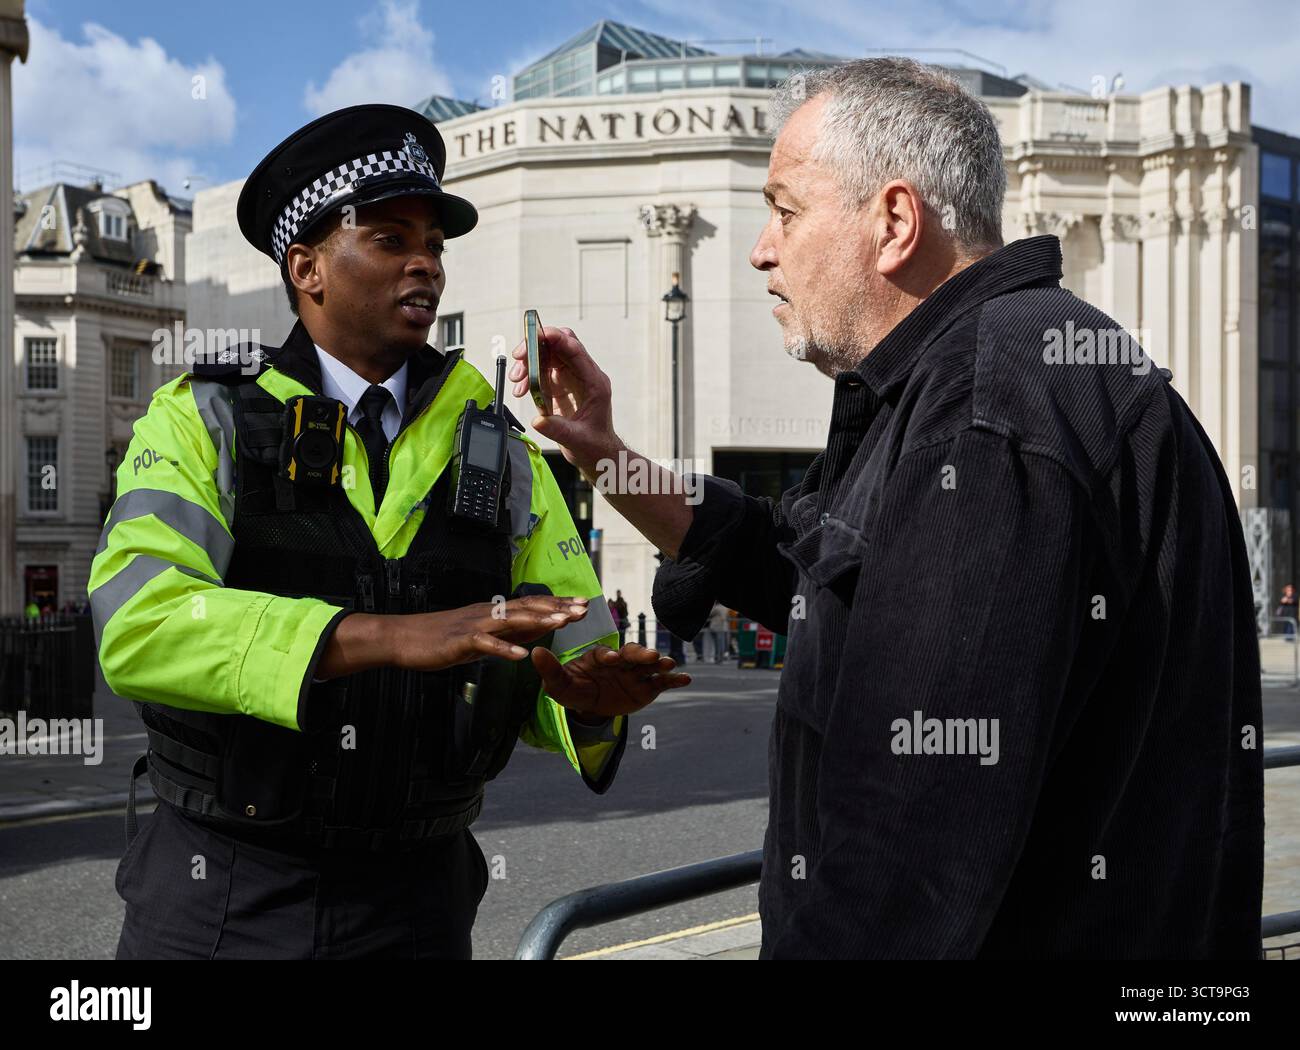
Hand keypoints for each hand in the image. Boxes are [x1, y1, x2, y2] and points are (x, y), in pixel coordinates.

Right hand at [388, 595, 591, 672]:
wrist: (403, 637)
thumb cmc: (441, 638)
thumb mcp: (481, 635)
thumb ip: (507, 632)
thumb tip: (535, 631)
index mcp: (493, 613)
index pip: (531, 605)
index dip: (558, 604)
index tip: (582, 604)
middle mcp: (487, 613)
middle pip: (527, 607)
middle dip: (556, 608)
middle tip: (583, 608)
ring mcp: (474, 625)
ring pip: (510, 621)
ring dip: (537, 621)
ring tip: (561, 623)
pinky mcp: (460, 641)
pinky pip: (485, 645)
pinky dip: (503, 649)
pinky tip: (520, 656)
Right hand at [507, 326, 621, 478]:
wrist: (597, 454)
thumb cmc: (594, 445)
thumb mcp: (577, 439)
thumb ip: (557, 429)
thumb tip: (538, 421)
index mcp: (594, 382)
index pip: (575, 349)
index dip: (555, 338)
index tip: (536, 335)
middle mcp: (583, 375)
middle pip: (559, 345)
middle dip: (537, 345)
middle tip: (519, 357)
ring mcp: (571, 379)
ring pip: (548, 356)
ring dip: (529, 363)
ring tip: (517, 381)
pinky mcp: (560, 386)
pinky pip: (542, 371)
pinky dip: (529, 376)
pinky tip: (522, 389)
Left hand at [530, 642, 690, 717]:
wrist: (590, 706)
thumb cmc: (573, 690)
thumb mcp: (559, 685)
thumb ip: (550, 670)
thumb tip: (534, 653)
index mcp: (599, 658)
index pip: (606, 654)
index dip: (610, 656)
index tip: (613, 659)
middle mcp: (621, 662)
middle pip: (633, 655)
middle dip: (641, 654)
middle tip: (651, 656)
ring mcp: (636, 674)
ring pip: (650, 666)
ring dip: (660, 663)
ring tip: (669, 663)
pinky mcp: (648, 688)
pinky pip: (662, 683)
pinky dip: (675, 680)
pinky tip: (687, 679)